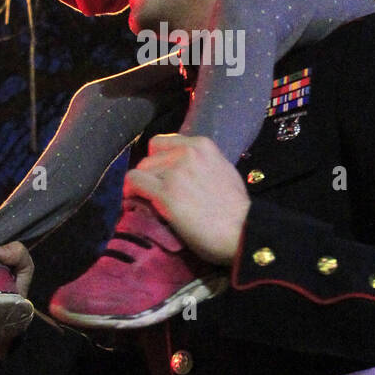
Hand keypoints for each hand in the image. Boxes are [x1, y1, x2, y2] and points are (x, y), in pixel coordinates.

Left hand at [124, 134, 249, 264]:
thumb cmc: (238, 209)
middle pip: (149, 157)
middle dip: (150, 175)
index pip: (163, 142)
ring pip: (140, 170)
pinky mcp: (165, 193)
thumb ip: (202, 164)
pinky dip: (131, 193)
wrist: (243, 232)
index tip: (160, 175)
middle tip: (154, 193)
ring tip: (149, 203)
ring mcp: (175, 172)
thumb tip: (184, 170)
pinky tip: (137, 203)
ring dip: (142, 186)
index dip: (158, 160)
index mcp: (202, 145)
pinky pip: (134, 183)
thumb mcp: (223, 171)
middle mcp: (186, 153)